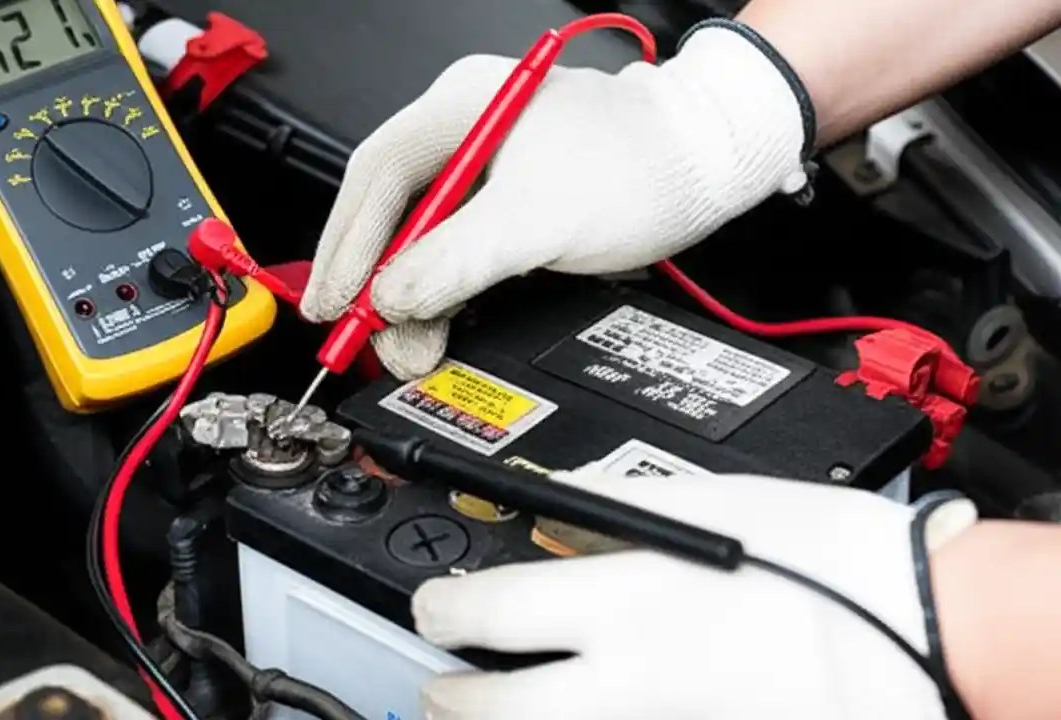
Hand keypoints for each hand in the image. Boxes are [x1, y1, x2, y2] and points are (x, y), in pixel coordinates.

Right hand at [302, 26, 808, 377]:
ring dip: (402, 290)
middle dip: (367, 275)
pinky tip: (431, 316)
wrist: (709, 168)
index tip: (336, 302)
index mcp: (460, 108)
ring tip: (397, 339)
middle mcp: (464, 130)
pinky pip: (452, 245)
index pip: (376, 178)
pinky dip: (437, 286)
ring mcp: (485, 166)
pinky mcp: (508, 200)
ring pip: (418, 232)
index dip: (348, 247)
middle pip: (387, 206)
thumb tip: (391, 298)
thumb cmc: (643, 168)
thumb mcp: (538, 220)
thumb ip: (455, 261)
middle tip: (354, 329)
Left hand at [412, 470, 977, 718]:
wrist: (934, 634)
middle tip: (442, 689)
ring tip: (495, 714)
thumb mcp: (714, 506)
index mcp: (630, 598)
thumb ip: (624, 518)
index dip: (442, 613)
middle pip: (496, 709)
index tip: (434, 612)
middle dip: (453, 701)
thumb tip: (565, 521)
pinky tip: (598, 718)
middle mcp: (633, 680)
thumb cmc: (840, 562)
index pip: (490, 611)